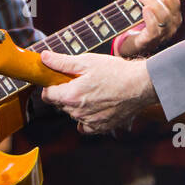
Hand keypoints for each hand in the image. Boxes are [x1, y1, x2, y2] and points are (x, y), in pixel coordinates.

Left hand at [38, 50, 157, 133]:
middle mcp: (78, 113)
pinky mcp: (101, 127)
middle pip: (60, 105)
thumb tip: (44, 57)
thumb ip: (62, 62)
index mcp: (71, 96)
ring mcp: (89, 121)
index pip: (47, 96)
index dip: (50, 86)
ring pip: (73, 114)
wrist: (140, 85)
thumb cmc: (115, 71)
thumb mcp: (87, 61)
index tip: (58, 80)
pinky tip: (96, 106)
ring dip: (77, 105)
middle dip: (65, 94)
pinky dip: (87, 118)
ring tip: (93, 91)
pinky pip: (85, 126)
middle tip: (80, 82)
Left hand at [114, 0, 182, 57]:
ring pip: (162, 13)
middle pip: (167, 2)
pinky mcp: (150, 42)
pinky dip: (149, 17)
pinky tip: (143, 9)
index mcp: (174, 14)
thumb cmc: (143, 23)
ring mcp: (163, 34)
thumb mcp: (150, 3)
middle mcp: (172, 25)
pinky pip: (154, 29)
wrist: (132, 47)